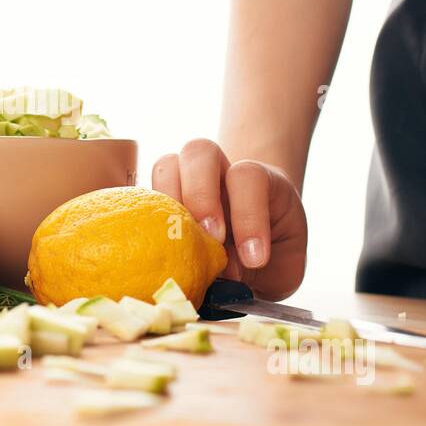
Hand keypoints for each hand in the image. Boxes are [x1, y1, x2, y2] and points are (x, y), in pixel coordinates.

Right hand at [152, 139, 306, 299]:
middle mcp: (220, 172)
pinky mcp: (162, 200)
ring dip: (168, 201)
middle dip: (201, 195)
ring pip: (166, 164)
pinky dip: (146, 217)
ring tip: (176, 243)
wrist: (261, 251)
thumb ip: (261, 270)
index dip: (249, 214)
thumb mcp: (282, 267)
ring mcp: (187, 181)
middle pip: (201, 151)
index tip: (255, 260)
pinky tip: (158, 249)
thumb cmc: (274, 255)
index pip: (249, 176)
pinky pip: (143, 194)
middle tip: (211, 239)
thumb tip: (226, 274)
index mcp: (260, 182)